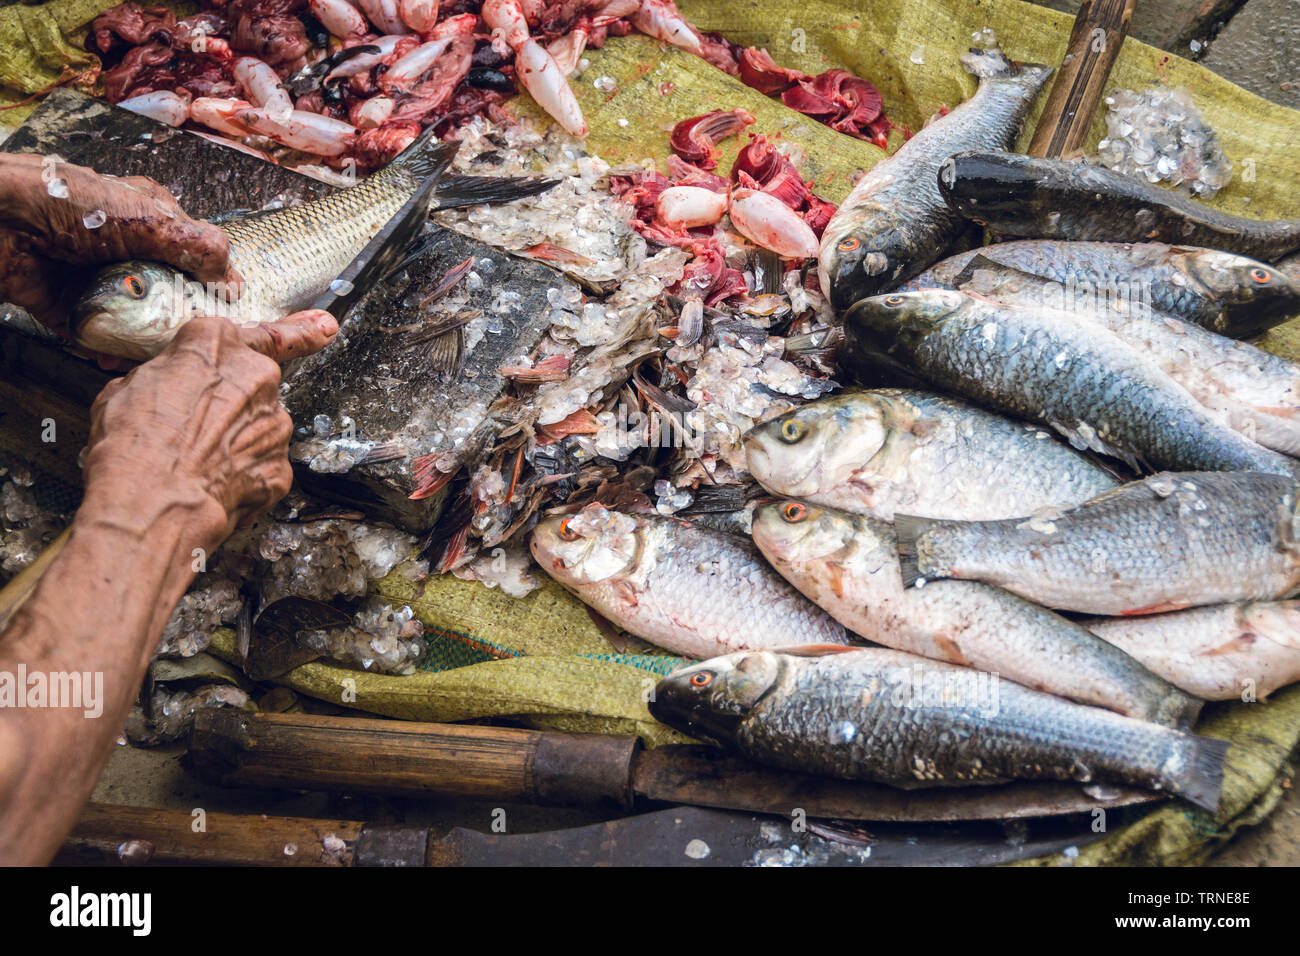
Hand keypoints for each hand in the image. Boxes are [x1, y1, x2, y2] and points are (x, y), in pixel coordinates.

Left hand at [0, 153, 240, 340]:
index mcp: (146, 217)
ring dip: (144, 340)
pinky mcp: (67, 304)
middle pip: (165, 291)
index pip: (192, 252)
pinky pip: (96, 335)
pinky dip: (107, 351)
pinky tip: (118, 361)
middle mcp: (123, 247)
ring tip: (156, 357)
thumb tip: (232, 280)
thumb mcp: (145, 217)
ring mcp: (94, 277)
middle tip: (190, 340)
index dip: (209, 282)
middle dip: (178, 318)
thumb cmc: (63, 202)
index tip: (224, 311)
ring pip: (133, 318)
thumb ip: (196, 246)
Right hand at [81, 312, 337, 549]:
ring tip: (199, 462)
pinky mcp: (282, 464)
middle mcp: (256, 376)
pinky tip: (214, 484)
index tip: (298, 331)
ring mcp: (275, 422)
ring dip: (238, 439)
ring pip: (261, 424)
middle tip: (198, 426)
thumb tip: (158, 388)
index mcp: (213, 345)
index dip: (235, 351)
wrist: (154, 503)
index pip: (236, 334)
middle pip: (251, 381)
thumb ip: (158, 378)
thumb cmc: (132, 447)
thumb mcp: (122, 392)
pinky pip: (265, 465)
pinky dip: (245, 475)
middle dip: (231, 401)